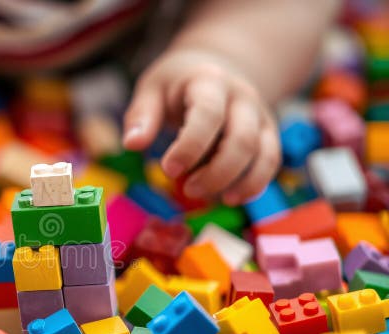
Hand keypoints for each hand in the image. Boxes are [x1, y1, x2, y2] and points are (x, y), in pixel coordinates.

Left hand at [122, 49, 279, 204]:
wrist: (217, 66)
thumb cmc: (177, 83)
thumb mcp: (152, 89)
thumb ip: (142, 116)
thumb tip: (132, 144)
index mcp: (210, 81)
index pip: (208, 114)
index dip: (190, 146)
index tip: (168, 170)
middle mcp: (242, 97)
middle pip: (241, 139)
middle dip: (215, 173)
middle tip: (187, 190)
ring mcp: (260, 115)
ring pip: (263, 153)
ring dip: (236, 183)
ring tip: (205, 195)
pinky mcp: (267, 133)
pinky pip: (270, 162)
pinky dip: (254, 184)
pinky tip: (230, 197)